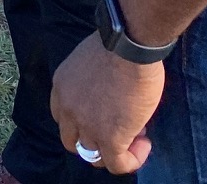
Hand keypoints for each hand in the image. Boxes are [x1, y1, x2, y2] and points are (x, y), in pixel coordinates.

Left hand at [51, 34, 160, 173]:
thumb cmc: (118, 42)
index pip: (63, 117)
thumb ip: (92, 80)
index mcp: (62, 86)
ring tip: (136, 135)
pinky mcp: (109, 137)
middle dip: (94, 140)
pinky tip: (144, 144)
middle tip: (119, 129)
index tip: (107, 113)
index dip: (84, 121)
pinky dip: (132, 160)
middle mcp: (67, 108)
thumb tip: (111, 92)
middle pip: (72, 140)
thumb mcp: (91, 60)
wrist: (128, 44)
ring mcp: (86, 125)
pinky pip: (117, 164)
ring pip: (92, 156)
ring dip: (114, 150)